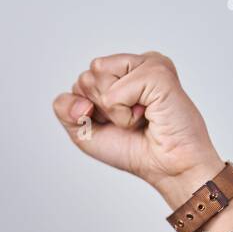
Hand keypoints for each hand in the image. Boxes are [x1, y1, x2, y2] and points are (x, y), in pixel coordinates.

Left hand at [52, 52, 232, 217]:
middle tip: (130, 120)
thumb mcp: (85, 131)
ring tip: (139, 116)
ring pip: (96, 75)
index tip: (116, 123)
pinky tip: (148, 115)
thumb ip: (66, 109)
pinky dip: (124, 114)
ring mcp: (147, 64)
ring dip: (112, 109)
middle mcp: (133, 64)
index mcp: (119, 73)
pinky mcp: (157, 72)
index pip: (78, 84)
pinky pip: (114, 93)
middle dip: (99, 109)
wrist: (166, 167)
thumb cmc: (134, 149)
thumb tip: (79, 101)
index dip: (88, 112)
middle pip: (85, 77)